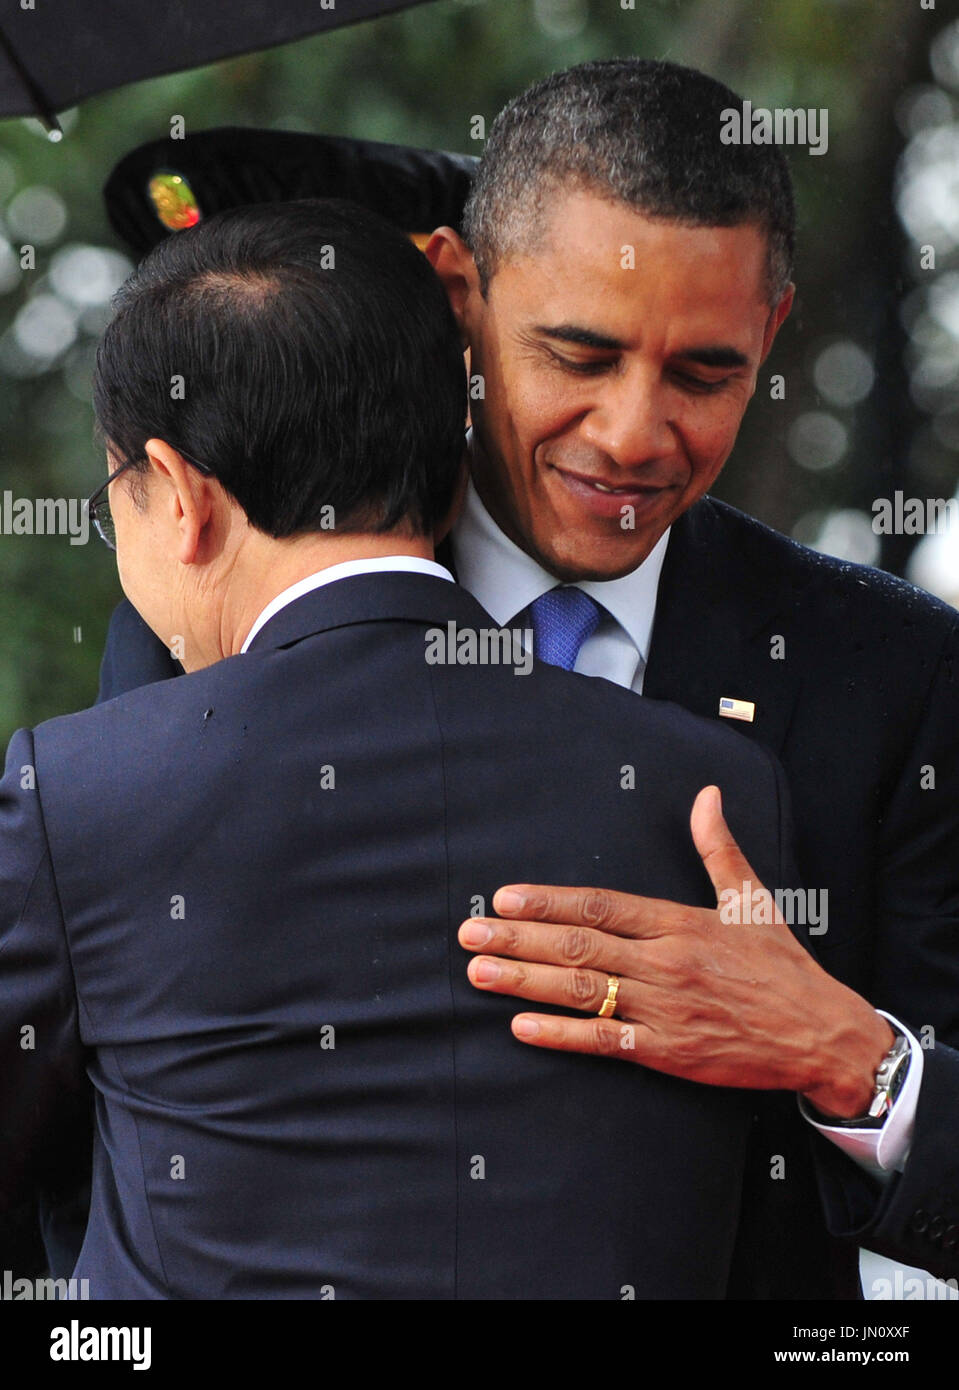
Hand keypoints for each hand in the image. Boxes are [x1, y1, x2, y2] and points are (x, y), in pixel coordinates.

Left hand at [458, 786, 893, 1116]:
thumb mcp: (752, 900)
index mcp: (680, 922)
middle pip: (578, 945)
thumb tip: (707, 795)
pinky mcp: (669, 1052)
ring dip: (524, 980)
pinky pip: (605, 1040)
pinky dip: (562, 1035)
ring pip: (582, 989)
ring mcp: (665, 1008)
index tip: (504, 897)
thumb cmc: (783, 967)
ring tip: (479, 971)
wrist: (821, 1034)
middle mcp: (666, 962)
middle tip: (469, 932)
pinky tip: (521, 1027)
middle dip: (518, 938)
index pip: (601, 905)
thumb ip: (718, 848)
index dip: (549, 901)